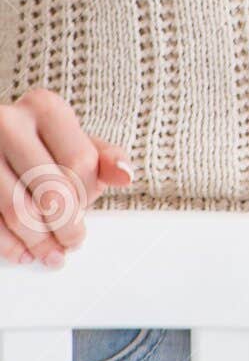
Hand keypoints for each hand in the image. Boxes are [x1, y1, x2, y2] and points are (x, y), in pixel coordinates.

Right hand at [0, 89, 132, 267]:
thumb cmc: (39, 140)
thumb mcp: (75, 140)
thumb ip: (104, 158)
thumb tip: (125, 175)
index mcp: (44, 108)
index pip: (80, 163)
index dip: (88, 192)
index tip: (87, 205)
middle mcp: (8, 123)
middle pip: (52, 190)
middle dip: (68, 226)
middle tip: (73, 241)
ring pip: (19, 210)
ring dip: (39, 241)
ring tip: (51, 252)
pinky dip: (9, 244)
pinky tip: (22, 251)